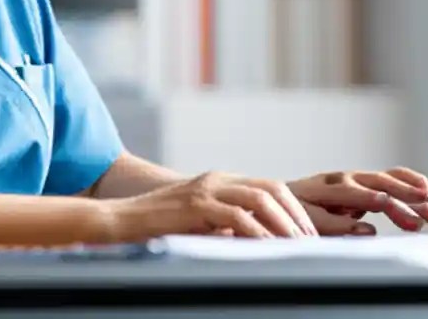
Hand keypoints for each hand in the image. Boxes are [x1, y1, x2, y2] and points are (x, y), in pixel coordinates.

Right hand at [108, 171, 318, 240]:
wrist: (119, 221)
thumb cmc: (157, 227)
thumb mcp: (199, 223)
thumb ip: (226, 225)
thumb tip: (258, 242)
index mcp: (220, 181)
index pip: (269, 187)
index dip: (293, 210)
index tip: (306, 234)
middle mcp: (216, 180)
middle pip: (271, 189)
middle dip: (296, 216)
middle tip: (309, 242)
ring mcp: (206, 189)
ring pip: (260, 199)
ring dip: (283, 224)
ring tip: (295, 246)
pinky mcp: (195, 205)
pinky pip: (236, 216)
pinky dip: (256, 232)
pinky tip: (266, 248)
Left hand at [287, 167, 427, 234]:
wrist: (285, 195)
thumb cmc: (294, 209)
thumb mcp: (308, 219)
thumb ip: (335, 225)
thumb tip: (367, 231)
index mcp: (328, 186)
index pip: (354, 192)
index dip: (371, 198)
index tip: (388, 203)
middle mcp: (346, 178)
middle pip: (379, 183)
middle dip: (403, 195)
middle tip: (425, 211)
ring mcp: (357, 179)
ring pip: (390, 179)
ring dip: (413, 191)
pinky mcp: (366, 184)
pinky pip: (392, 180)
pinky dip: (413, 183)